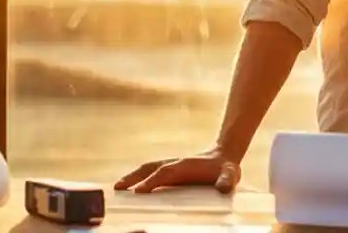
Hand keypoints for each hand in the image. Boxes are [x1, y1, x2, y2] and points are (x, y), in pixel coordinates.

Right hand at [113, 149, 240, 193]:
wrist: (224, 156)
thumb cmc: (225, 168)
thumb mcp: (230, 174)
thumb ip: (226, 180)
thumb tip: (223, 188)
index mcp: (185, 165)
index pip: (164, 173)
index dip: (151, 181)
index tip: (138, 191)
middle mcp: (174, 164)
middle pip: (149, 168)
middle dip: (133, 177)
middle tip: (117, 188)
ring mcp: (170, 165)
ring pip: (146, 168)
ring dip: (131, 176)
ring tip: (117, 188)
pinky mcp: (168, 170)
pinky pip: (149, 172)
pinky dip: (137, 177)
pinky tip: (130, 187)